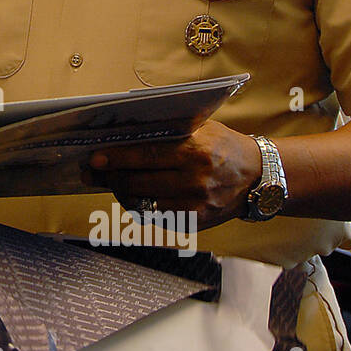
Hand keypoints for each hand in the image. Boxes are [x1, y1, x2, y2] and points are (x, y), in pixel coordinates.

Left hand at [82, 120, 262, 230]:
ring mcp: (196, 204)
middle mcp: (196, 179)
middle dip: (111, 176)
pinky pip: (156, 216)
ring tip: (111, 182)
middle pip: (140, 181)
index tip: (96, 157)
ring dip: (122, 193)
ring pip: (144, 202)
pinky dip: (140, 206)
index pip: (147, 154)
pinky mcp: (195, 222)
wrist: (257, 178)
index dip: (118, 158)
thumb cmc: (224, 147)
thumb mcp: (202, 128)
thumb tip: (126, 130)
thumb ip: (169, 129)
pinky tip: (132, 196)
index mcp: (197, 150)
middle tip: (93, 171)